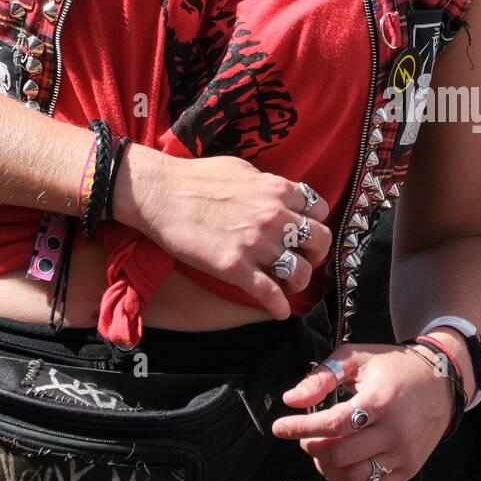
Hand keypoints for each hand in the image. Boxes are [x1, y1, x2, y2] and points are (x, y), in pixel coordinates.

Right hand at [118, 149, 331, 320]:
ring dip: (298, 282)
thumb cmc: (197, 177)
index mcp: (276, 190)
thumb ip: (266, 184)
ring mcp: (256, 244)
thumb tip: (278, 194)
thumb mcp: (241, 169)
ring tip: (287, 284)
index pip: (319, 210)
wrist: (160, 193)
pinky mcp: (235, 268)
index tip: (305, 232)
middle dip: (315, 254)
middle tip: (302, 259)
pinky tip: (277, 310)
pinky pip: (271, 295)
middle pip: (320, 242)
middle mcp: (274, 217)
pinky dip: (279, 307)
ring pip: (301, 272)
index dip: (315, 223)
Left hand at [271, 341, 454, 480]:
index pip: (333, 424)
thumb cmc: (395, 368)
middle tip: (306, 438)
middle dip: (312, 448)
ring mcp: (403, 454)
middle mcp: (394, 432)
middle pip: (341, 455)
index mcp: (380, 400)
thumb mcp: (356, 358)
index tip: (280, 427)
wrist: (440, 382)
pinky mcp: (408, 468)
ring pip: (354, 478)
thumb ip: (322, 377)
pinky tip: (340, 468)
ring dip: (328, 469)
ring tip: (322, 452)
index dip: (301, 428)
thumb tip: (292, 399)